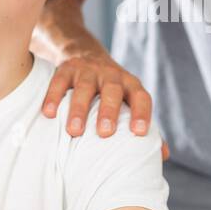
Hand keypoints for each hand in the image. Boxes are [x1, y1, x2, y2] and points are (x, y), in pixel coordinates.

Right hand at [41, 49, 168, 160]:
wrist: (86, 54)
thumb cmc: (112, 91)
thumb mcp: (128, 101)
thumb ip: (144, 125)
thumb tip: (162, 155)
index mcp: (130, 85)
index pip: (141, 97)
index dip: (142, 113)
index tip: (139, 133)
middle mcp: (111, 75)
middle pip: (112, 91)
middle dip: (109, 112)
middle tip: (104, 133)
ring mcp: (88, 70)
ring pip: (85, 88)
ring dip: (79, 109)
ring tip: (74, 131)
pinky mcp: (66, 68)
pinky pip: (59, 81)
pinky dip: (53, 97)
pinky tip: (48, 113)